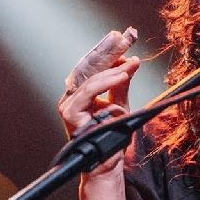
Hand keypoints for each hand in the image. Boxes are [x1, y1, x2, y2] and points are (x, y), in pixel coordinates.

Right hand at [59, 27, 139, 176]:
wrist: (109, 162)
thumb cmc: (113, 137)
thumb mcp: (121, 105)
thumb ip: (122, 84)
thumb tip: (130, 61)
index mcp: (82, 93)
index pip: (93, 66)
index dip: (107, 51)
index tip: (123, 37)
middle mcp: (72, 96)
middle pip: (89, 67)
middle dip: (107, 51)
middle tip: (124, 37)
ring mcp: (69, 104)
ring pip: (90, 78)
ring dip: (111, 67)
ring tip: (129, 62)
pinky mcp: (69, 113)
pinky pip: (89, 91)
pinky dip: (106, 81)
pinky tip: (121, 75)